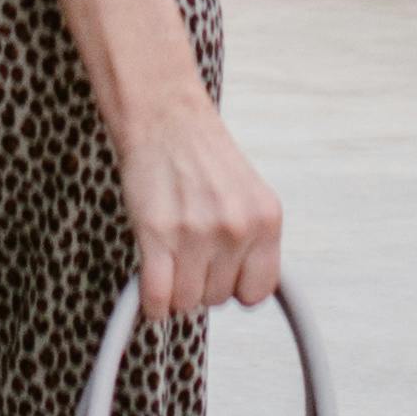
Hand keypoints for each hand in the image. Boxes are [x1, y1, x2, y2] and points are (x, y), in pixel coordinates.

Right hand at [114, 94, 282, 319]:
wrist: (162, 113)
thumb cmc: (199, 152)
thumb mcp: (247, 193)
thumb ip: (253, 240)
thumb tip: (249, 291)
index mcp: (267, 219)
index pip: (257, 293)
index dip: (234, 286)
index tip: (220, 272)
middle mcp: (236, 228)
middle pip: (217, 298)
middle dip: (200, 279)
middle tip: (188, 247)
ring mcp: (197, 233)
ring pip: (186, 300)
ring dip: (173, 287)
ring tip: (168, 254)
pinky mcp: (156, 233)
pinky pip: (158, 296)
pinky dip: (152, 302)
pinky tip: (149, 291)